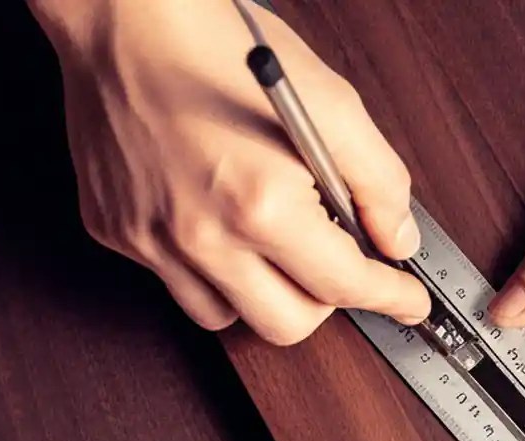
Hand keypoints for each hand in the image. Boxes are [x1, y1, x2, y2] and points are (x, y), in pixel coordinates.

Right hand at [30, 0, 428, 340]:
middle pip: (286, 326)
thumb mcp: (330, 102)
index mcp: (260, 205)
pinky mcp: (116, 232)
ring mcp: (152, 241)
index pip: (343, 286)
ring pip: (226, 318)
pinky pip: (174, 281)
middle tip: (333, 263)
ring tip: (270, 241)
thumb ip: (377, 180)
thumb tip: (398, 239)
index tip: (407, 303)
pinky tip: (216, 218)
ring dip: (261, 293)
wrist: (123, 16)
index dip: (389, 298)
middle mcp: (202, 237)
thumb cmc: (218, 44)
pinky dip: (207, 267)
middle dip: (324, 301)